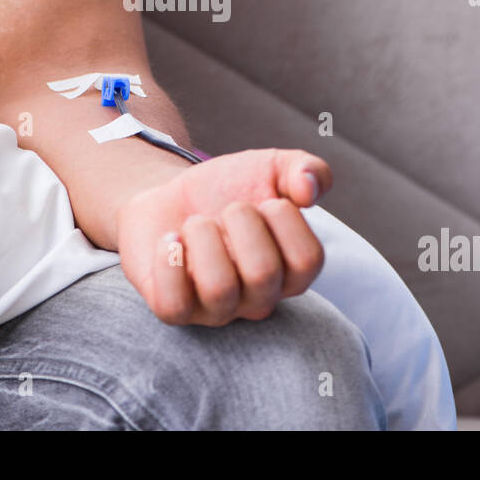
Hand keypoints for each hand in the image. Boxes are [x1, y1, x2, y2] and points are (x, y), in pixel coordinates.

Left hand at [116, 149, 329, 325]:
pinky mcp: (175, 311)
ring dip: (202, 235)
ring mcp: (217, 310)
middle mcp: (259, 299)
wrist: (172, 195)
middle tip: (227, 208)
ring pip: (219, 289)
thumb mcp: (272, 168)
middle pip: (263, 273)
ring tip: (195, 222)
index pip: (308, 260)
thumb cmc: (229, 189)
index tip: (265, 200)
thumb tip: (309, 189)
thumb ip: (306, 170)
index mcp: (291, 272)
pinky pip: (174, 305)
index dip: (284, 218)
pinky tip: (170, 238)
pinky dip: (169, 261)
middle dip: (240, 220)